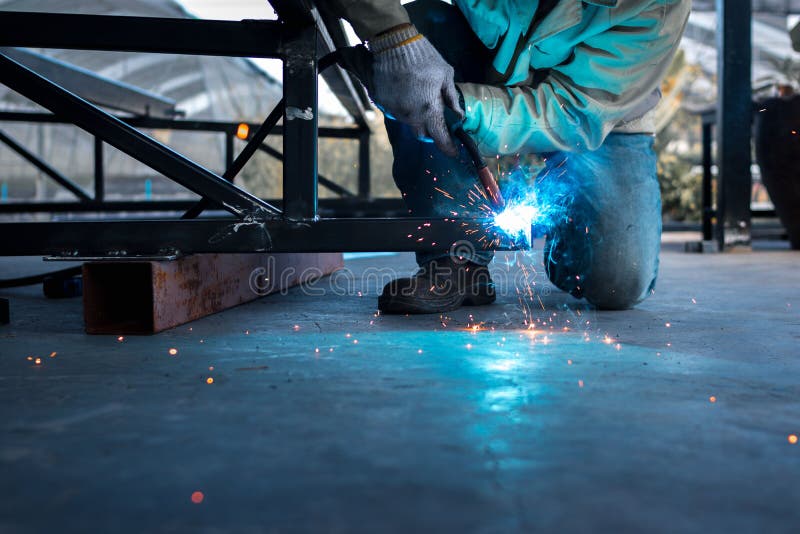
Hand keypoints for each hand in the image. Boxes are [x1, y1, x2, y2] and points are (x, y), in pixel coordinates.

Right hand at [369, 24, 462, 155]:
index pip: (440, 137)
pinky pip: (396, 111)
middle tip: (436, 120)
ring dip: (416, 117)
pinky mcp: (383, 103)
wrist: (393, 44)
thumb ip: (451, 98)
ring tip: (419, 99)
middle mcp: (411, 115)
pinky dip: (403, 107)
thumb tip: (458, 115)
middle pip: (423, 134)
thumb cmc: (424, 57)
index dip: (448, 147)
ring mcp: (395, 110)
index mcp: (429, 109)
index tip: (453, 152)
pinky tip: (406, 92)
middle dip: (431, 131)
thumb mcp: (445, 74)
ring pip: (409, 122)